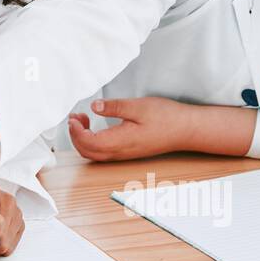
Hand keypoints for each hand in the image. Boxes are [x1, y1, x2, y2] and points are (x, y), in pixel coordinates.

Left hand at [67, 97, 193, 161]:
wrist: (186, 130)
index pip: (88, 143)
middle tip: (74, 117)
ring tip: (82, 120)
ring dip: (83, 139)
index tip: (73, 117)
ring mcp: (124, 154)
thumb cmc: (166, 117)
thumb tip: (94, 106)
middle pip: (87, 152)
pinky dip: (92, 142)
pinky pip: (103, 152)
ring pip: (94, 154)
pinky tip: (96, 127)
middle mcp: (120, 152)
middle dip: (75, 136)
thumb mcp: (138, 106)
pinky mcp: (128, 151)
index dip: (76, 132)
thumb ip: (114, 107)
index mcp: (121, 142)